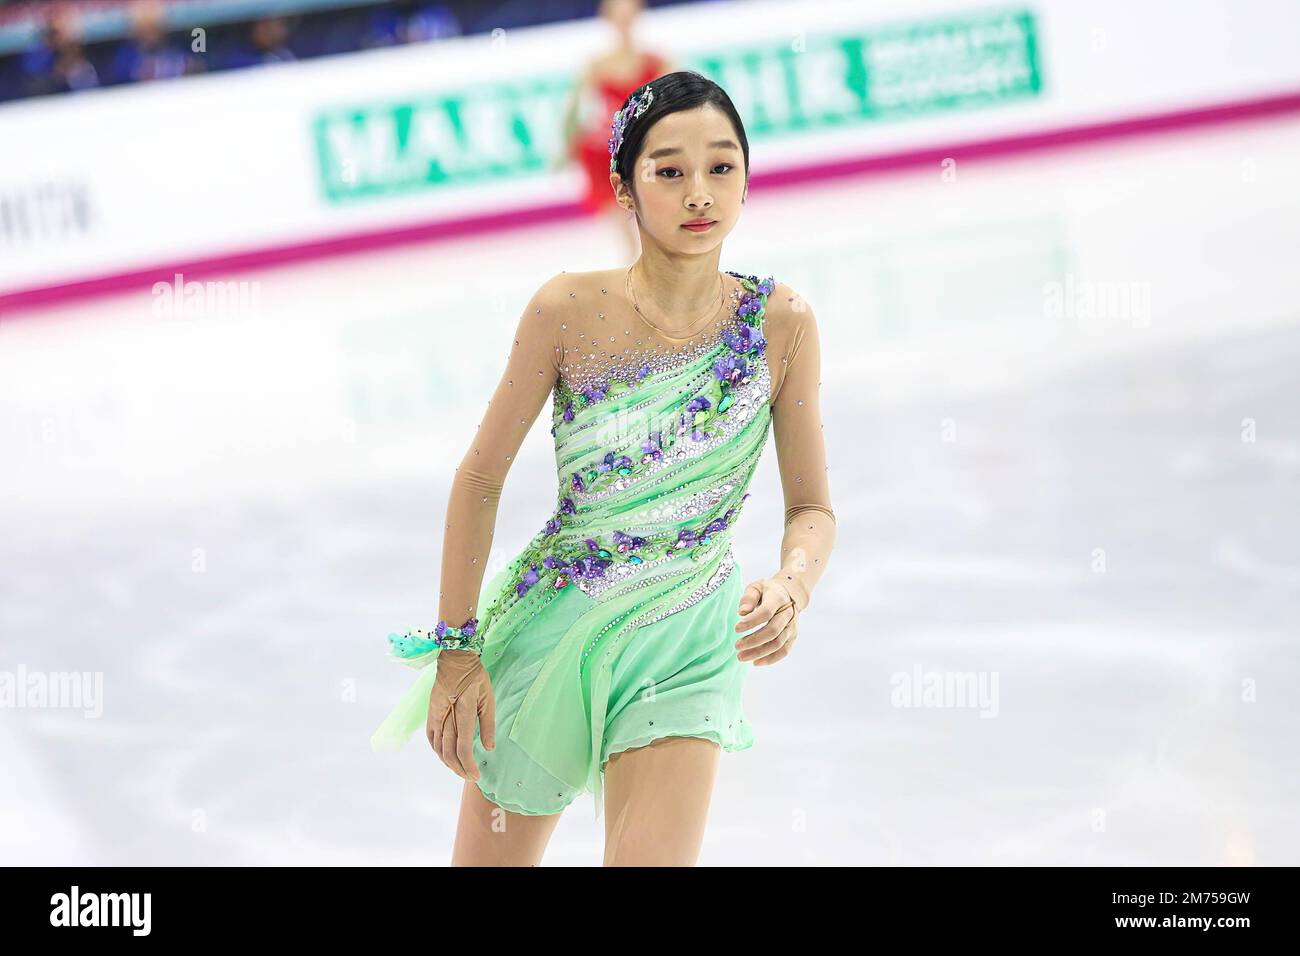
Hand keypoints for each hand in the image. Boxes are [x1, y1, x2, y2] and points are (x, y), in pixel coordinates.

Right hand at [426, 650, 494, 780]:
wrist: (455, 659)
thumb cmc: (476, 677)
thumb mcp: (488, 698)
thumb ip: (487, 724)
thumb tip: (489, 748)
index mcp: (463, 711)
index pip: (462, 745)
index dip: (468, 764)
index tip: (476, 776)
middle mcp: (446, 715)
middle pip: (448, 751)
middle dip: (459, 768)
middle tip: (470, 776)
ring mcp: (435, 714)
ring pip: (437, 747)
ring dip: (448, 762)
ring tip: (460, 769)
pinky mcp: (430, 712)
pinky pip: (431, 737)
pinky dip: (437, 751)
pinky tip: (445, 757)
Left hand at [733, 575, 799, 665]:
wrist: (788, 595)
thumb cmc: (767, 591)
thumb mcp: (756, 587)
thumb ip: (749, 597)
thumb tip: (742, 612)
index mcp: (778, 598)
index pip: (766, 612)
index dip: (751, 622)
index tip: (736, 628)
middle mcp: (788, 613)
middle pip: (772, 631)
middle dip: (753, 641)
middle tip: (736, 646)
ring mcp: (792, 626)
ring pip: (777, 644)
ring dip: (759, 653)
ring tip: (741, 657)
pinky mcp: (793, 636)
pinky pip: (784, 651)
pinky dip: (770, 659)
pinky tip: (755, 662)